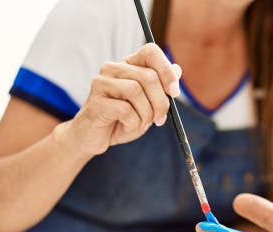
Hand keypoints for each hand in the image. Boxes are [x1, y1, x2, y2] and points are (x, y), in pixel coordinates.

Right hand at [65, 43, 181, 155]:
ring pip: (136, 91)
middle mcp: (113, 68)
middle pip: (148, 76)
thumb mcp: (148, 105)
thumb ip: (161, 88)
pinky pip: (125, 109)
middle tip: (159, 119)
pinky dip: (133, 122)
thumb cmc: (123, 120)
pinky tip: (127, 126)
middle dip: (160, 102)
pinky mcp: (95, 101)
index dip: (166, 70)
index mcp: (128, 65)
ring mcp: (101, 83)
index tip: (174, 92)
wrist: (95, 138)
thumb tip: (177, 69)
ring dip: (146, 114)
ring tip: (141, 123)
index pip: (150, 51)